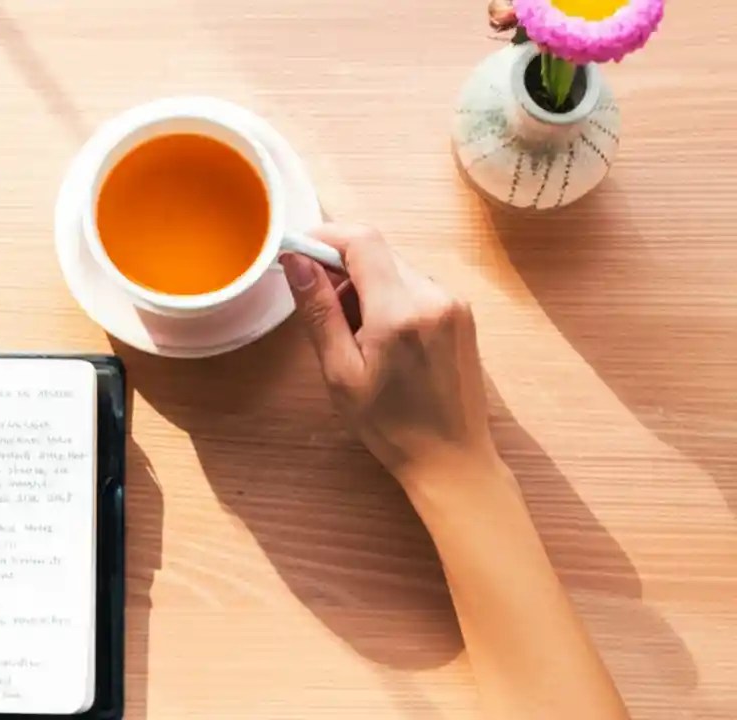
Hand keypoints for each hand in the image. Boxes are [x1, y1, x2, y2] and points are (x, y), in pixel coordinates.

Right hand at [281, 224, 498, 488]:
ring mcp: (453, 302)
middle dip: (342, 270)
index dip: (324, 236)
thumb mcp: (341, 372)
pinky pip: (414, 287)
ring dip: (365, 288)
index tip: (298, 252)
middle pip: (377, 253)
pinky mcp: (461, 312)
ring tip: (356, 338)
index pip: (362, 240)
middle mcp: (433, 296)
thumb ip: (319, 311)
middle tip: (323, 313)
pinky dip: (389, 299)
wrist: (452, 459)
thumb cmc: (390, 426)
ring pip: (394, 270)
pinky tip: (383, 340)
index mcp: (400, 311)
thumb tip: (296, 261)